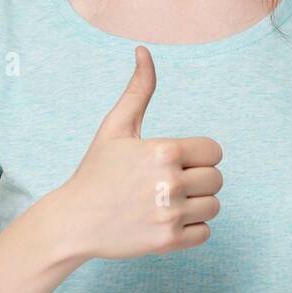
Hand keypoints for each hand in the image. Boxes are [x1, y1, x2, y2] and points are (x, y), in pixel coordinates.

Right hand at [53, 46, 222, 261]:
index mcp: (164, 150)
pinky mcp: (168, 242)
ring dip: (197, 204)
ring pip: (214, 206)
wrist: (73, 221)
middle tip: (170, 183)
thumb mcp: (115, 126)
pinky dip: (192, 229)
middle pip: (217, 179)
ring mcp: (169, 214)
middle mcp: (170, 182)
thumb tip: (144, 50)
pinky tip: (167, 220)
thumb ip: (138, 89)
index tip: (177, 161)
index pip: (215, 151)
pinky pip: (205, 232)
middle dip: (199, 179)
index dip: (199, 155)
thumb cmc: (96, 171)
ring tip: (168, 202)